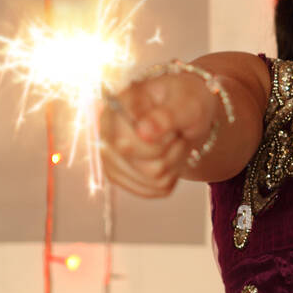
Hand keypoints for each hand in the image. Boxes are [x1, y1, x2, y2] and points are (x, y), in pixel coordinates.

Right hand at [97, 68, 218, 197]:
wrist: (187, 114)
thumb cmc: (186, 101)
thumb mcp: (186, 102)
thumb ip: (166, 115)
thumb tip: (143, 131)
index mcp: (116, 109)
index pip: (127, 144)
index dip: (161, 140)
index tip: (172, 123)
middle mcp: (106, 134)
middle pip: (144, 166)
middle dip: (171, 151)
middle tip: (175, 133)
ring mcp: (111, 158)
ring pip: (153, 179)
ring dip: (174, 162)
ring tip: (173, 142)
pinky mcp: (120, 176)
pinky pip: (154, 190)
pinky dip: (171, 176)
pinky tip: (169, 157)